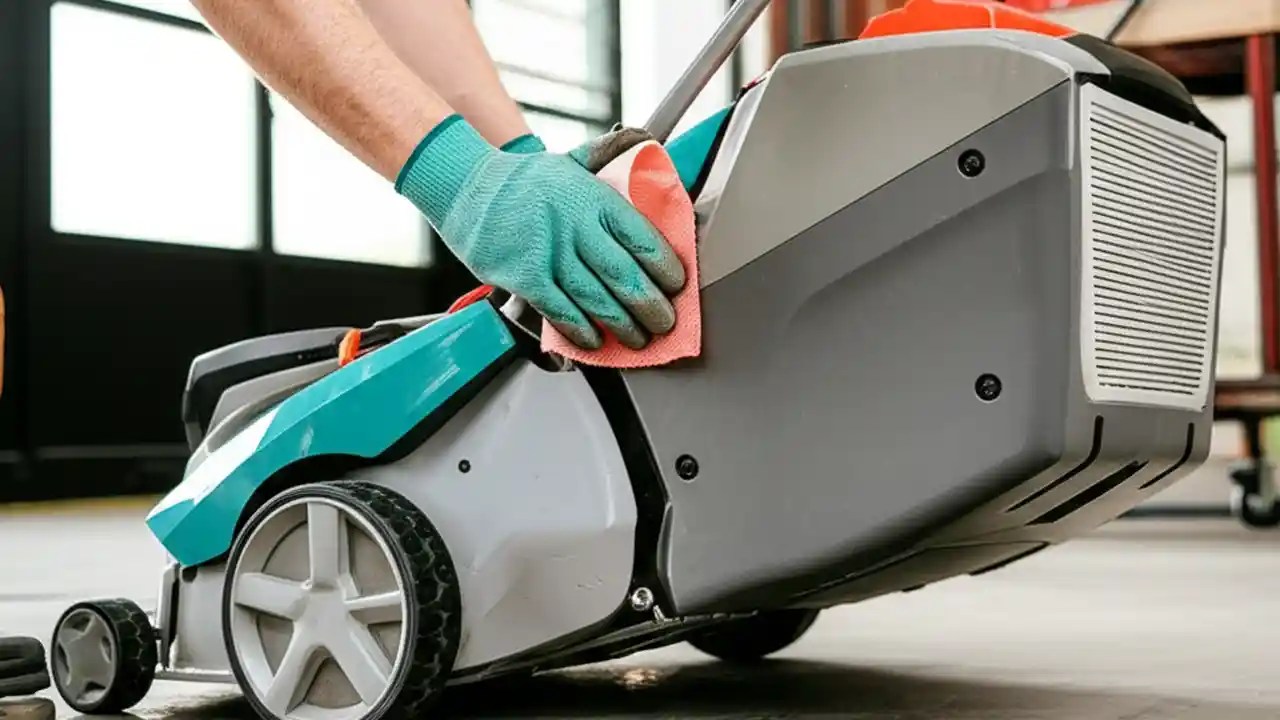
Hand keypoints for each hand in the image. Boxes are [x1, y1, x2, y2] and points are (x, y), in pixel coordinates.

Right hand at [397, 116, 685, 349]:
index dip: (665, 267)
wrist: (467, 188)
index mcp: (594, 197)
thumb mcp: (572, 161)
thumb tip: (648, 147)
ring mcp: (549, 253)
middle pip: (625, 275)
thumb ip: (610, 158)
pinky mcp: (524, 277)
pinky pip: (560, 311)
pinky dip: (581, 331)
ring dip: (623, 325)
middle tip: (666, 323)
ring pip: (597, 299)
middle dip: (651, 306)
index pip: (642, 237)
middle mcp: (575, 225)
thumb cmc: (525, 181)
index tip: (677, 285)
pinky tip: (595, 341)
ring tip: (638, 339)